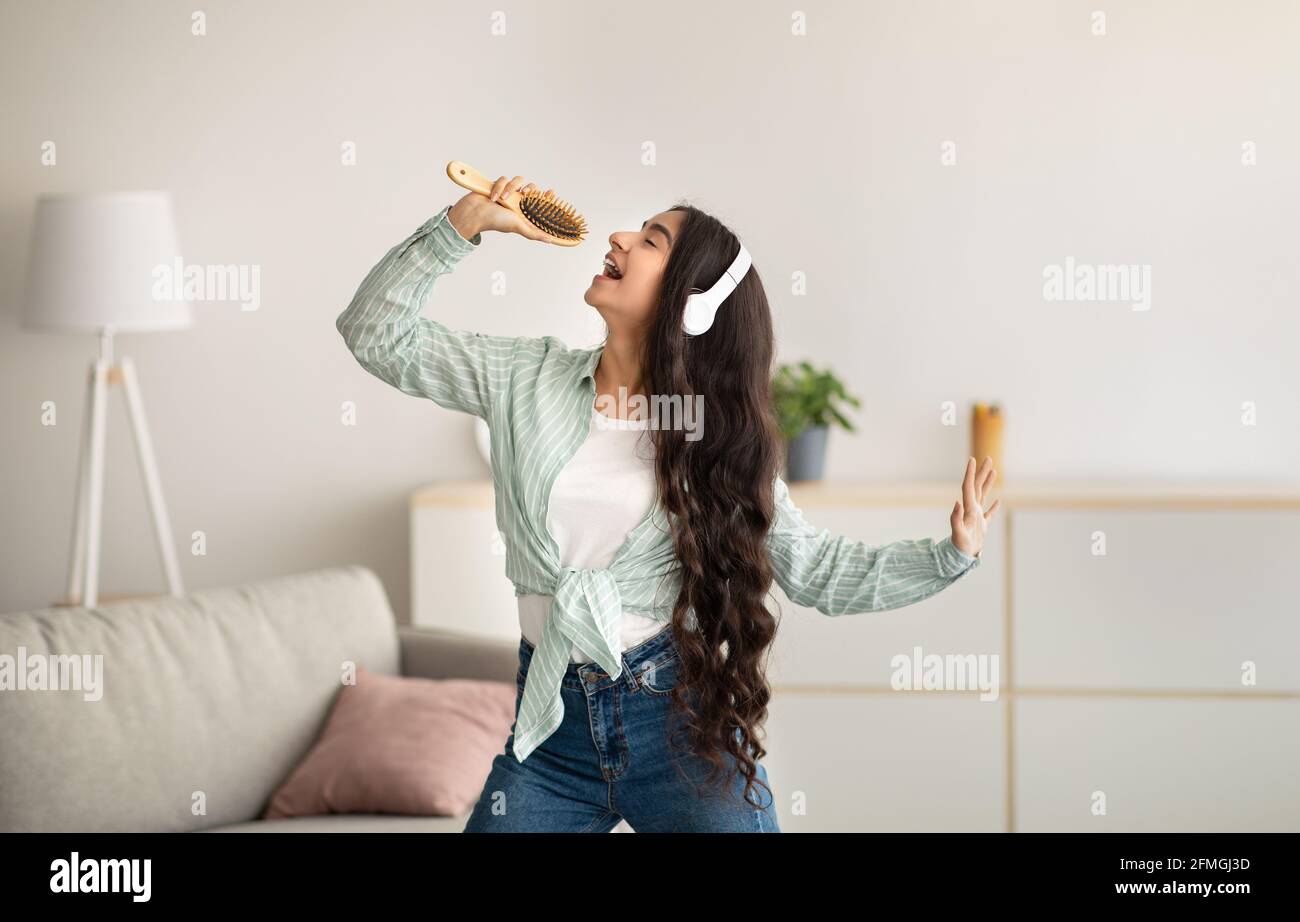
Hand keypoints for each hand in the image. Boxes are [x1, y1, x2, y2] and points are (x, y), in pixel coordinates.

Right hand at [447, 175, 566, 244]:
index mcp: (524, 210)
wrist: (474, 214)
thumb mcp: (518, 227)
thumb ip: (533, 233)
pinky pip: (503, 178)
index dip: (547, 196)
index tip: (552, 193)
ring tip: (504, 199)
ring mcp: (508, 192)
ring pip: (518, 180)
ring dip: (511, 188)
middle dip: (530, 188)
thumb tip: (550, 241)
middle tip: (525, 194)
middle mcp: (517, 201)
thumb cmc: (495, 222)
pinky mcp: (497, 184)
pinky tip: (493, 197)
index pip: (540, 200)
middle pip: (531, 186)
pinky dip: (498, 188)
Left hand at [950, 456, 999, 558]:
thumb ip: (956, 518)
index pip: (969, 487)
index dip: (970, 473)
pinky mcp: (982, 526)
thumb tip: (957, 502)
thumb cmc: (959, 546)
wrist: (960, 558)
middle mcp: (971, 509)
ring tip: (993, 471)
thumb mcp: (958, 532)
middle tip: (988, 458)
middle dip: (982, 472)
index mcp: (968, 508)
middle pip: (977, 486)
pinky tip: (998, 501)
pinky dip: (994, 506)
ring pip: (983, 495)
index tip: (972, 459)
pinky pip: (989, 513)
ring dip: (988, 483)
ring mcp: (977, 517)